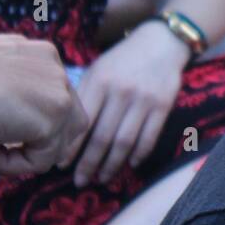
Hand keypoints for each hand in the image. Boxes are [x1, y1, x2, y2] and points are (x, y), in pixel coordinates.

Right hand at [0, 35, 89, 176]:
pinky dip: (12, 165)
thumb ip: (10, 95)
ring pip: (58, 142)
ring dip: (23, 154)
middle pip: (71, 119)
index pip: (53, 99)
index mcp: (32, 52)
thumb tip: (25, 123)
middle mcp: (49, 61)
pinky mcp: (54, 111)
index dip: (28, 127)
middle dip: (41, 142)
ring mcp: (56, 85)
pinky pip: (43, 159)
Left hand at [73, 22, 188, 186]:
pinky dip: (138, 154)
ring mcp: (144, 99)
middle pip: (102, 137)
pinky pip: (149, 136)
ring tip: (102, 178)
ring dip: (112, 164)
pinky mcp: (163, 105)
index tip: (61, 165)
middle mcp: (121, 92)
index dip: (70, 147)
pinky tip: (129, 164)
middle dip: (88, 163)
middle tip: (80, 182)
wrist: (161, 42)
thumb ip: (84, 96)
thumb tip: (65, 132)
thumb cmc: (123, 59)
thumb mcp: (98, 70)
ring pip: (125, 141)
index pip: (81, 122)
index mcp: (99, 82)